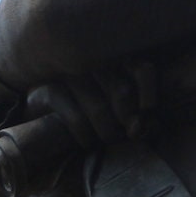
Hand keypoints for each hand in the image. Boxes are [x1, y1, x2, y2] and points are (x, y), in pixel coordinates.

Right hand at [23, 63, 156, 150]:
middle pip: (122, 93)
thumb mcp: (121, 105)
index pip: (143, 69)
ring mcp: (68, 72)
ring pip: (99, 109)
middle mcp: (92, 58)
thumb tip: (142, 127)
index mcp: (116, 55)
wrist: (46, 111)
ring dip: (108, 134)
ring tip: (109, 140)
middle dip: (127, 122)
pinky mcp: (48, 89)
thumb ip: (138, 114)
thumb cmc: (92, 105)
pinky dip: (86, 137)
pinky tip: (87, 142)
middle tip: (126, 135)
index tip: (148, 116)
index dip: (149, 95)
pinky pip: (76, 119)